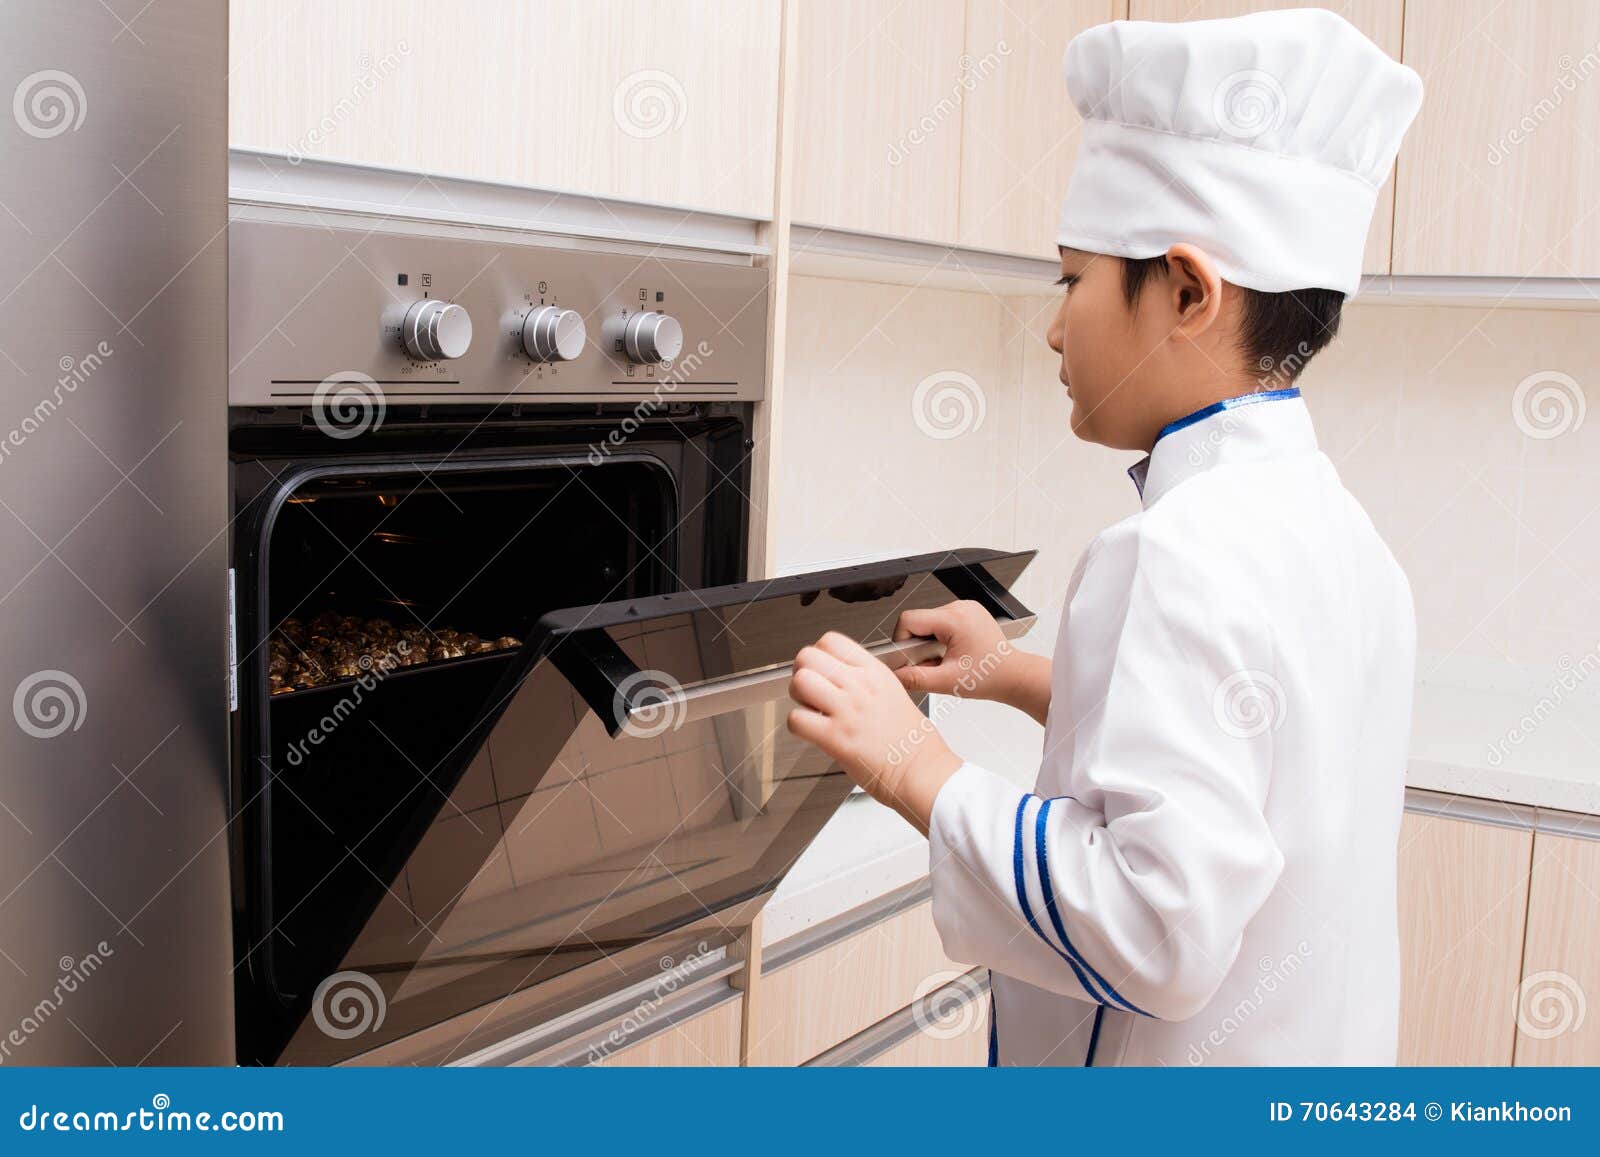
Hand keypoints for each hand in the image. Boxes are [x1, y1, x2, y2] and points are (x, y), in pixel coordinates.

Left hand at [786, 631, 962, 831]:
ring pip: (799, 682)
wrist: (922, 771)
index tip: (821, 670)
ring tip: (811, 710)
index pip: (831, 640)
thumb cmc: (913, 742)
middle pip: (808, 656)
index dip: (819, 654)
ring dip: (798, 697)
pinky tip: (812, 732)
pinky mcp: (835, 737)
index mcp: (875, 673)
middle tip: (811, 690)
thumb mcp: (893, 694)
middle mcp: (860, 686)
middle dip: (803, 672)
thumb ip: (865, 682)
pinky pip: (796, 719)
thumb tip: (838, 678)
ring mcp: (847, 710)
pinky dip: (797, 726)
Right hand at [893, 601, 1051, 724]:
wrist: (1013, 676)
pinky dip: (939, 638)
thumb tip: (895, 675)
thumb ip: (915, 678)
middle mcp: (960, 608)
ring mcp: (965, 608)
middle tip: (933, 663)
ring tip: (944, 659)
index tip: (911, 659)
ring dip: (929, 642)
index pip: (909, 619)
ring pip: (928, 621)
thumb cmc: (989, 676)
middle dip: (919, 645)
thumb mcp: (947, 682)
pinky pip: (941, 621)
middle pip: (919, 620)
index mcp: (955, 619)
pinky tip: (951, 653)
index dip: (902, 641)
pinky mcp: (968, 613)